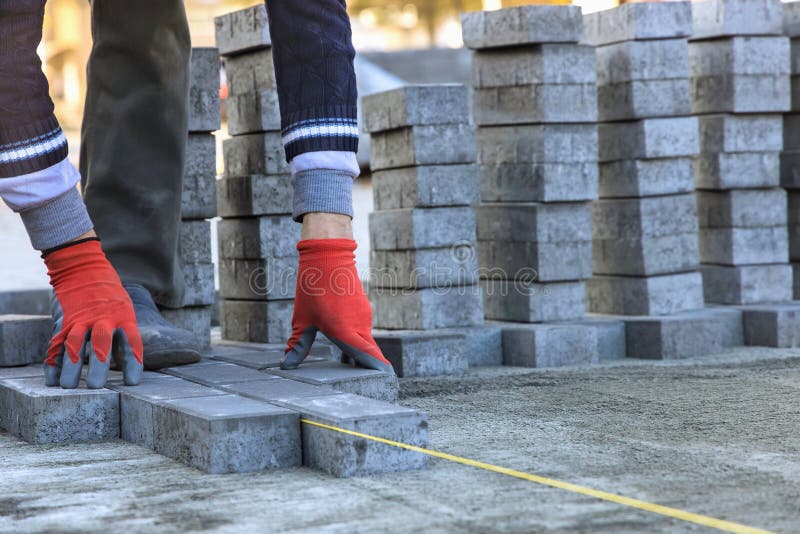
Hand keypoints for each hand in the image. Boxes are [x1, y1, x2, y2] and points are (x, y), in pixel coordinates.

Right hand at [43, 238, 142, 387]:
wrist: (83, 268)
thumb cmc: (109, 295)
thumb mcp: (125, 308)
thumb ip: (125, 332)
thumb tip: (127, 361)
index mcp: (124, 316)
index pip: (132, 341)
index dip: (132, 362)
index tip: (132, 382)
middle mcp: (103, 318)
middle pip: (101, 344)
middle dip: (99, 366)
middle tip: (96, 387)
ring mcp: (82, 319)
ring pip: (74, 344)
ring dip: (71, 366)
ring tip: (69, 386)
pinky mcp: (64, 320)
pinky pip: (57, 343)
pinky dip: (53, 362)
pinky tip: (52, 379)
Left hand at [282, 239, 393, 373]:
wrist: (328, 257)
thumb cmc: (313, 289)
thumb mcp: (302, 320)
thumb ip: (298, 345)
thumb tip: (286, 364)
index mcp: (345, 332)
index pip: (368, 357)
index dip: (379, 371)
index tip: (388, 382)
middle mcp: (359, 326)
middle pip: (370, 353)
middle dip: (370, 368)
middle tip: (372, 384)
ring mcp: (364, 316)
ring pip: (366, 341)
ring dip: (362, 353)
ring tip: (354, 369)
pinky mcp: (363, 308)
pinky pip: (363, 329)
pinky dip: (359, 340)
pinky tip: (348, 344)